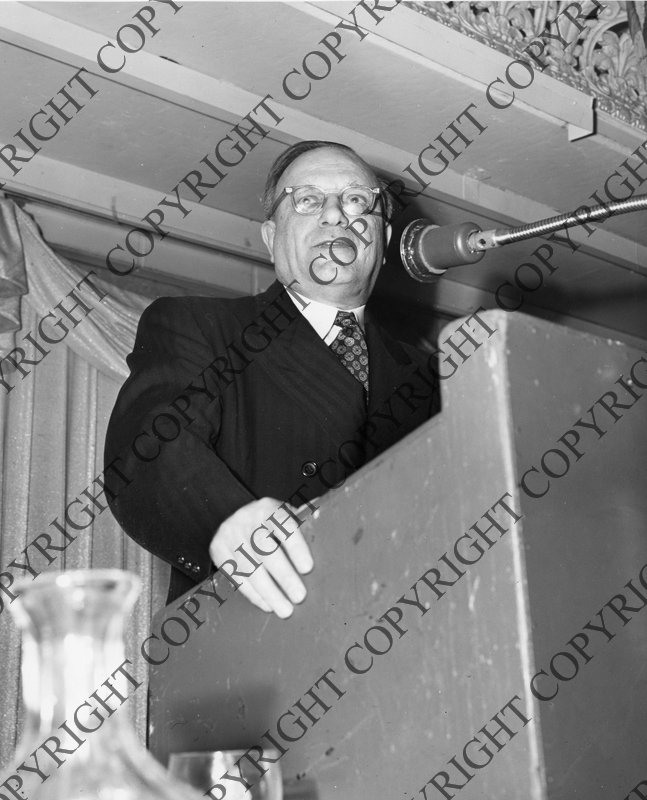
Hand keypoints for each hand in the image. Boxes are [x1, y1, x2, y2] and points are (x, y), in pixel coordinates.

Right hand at [209, 497, 313, 618]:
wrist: (239, 519)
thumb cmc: (273, 522)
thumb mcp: (289, 515)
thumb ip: (306, 520)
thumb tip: (323, 519)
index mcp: (268, 508)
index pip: (283, 525)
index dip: (296, 546)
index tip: (308, 568)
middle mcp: (246, 518)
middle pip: (265, 550)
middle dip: (283, 576)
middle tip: (299, 597)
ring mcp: (229, 534)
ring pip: (249, 568)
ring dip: (269, 592)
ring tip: (285, 610)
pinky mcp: (217, 549)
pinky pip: (236, 577)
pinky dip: (253, 594)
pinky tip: (267, 605)